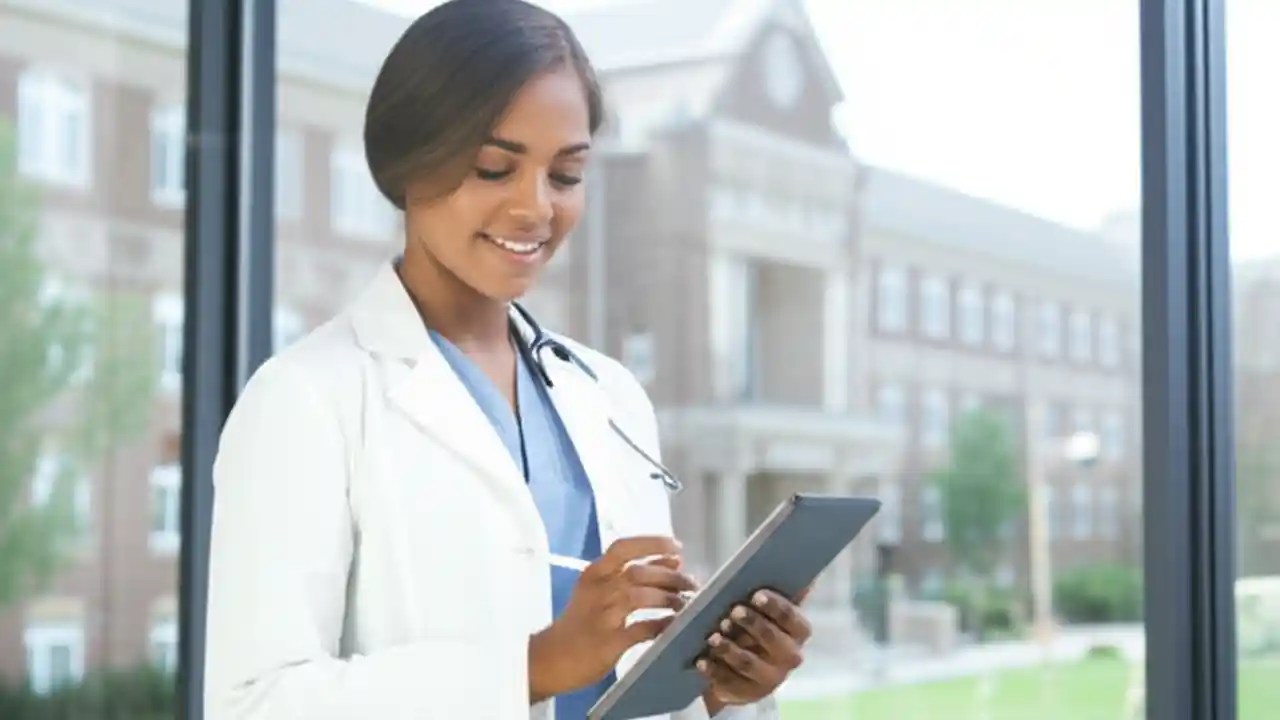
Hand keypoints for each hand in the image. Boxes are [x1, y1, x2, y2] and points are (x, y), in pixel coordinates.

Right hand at [528, 536, 697, 702]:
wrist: (549, 658)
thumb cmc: (579, 622)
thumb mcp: (598, 590)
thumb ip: (631, 575)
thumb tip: (673, 561)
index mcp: (594, 573)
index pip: (623, 548)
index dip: (653, 544)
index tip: (678, 547)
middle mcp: (597, 589)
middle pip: (638, 573)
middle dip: (670, 577)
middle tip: (692, 585)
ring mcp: (602, 615)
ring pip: (641, 597)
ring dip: (668, 599)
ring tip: (685, 605)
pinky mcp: (608, 642)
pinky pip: (642, 629)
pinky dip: (662, 625)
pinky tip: (674, 626)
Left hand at [697, 588, 811, 712]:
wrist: (741, 665)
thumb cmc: (753, 625)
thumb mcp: (764, 608)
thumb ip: (774, 590)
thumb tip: (795, 567)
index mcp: (798, 631)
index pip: (791, 617)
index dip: (775, 606)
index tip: (756, 595)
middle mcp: (790, 656)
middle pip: (772, 639)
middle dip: (752, 624)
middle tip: (733, 611)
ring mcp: (770, 678)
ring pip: (748, 662)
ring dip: (729, 648)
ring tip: (711, 637)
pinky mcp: (748, 693)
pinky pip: (729, 682)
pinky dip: (714, 670)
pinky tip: (701, 660)